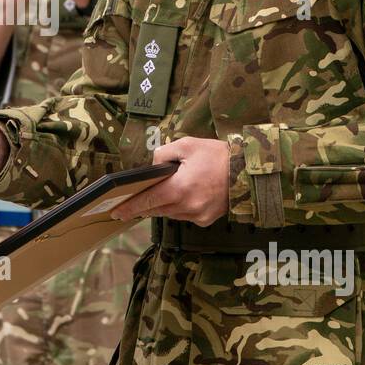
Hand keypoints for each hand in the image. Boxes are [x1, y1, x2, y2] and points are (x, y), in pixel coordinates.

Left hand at [110, 136, 230, 225]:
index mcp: (179, 189)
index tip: (116, 212)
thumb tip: (152, 168)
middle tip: (130, 202)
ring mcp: (198, 216)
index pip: (147, 201)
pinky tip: (185, 195)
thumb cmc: (217, 155)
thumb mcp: (187, 145)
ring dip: (164, 204)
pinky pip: (185, 215)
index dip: (130, 207)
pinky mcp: (207, 220)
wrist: (248, 172)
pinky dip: (180, 207)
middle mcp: (187, 207)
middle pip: (157, 210)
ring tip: (162, 192)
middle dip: (144, 205)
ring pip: (171, 213)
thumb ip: (163, 154)